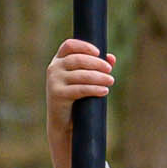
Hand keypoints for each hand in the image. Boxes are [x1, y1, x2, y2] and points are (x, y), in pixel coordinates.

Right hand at [46, 38, 114, 167]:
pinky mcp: (57, 95)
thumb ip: (97, 67)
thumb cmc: (76, 98)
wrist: (63, 122)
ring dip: (99, 77)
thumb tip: (112, 57)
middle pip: (78, 59)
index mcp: (59, 61)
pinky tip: (104, 91)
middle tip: (110, 70)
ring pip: (81, 74)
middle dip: (96, 63)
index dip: (83, 46)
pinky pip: (80, 89)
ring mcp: (54, 81)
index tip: (98, 51)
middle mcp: (54, 68)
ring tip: (111, 81)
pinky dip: (94, 89)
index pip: (69, 45)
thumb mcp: (84, 80)